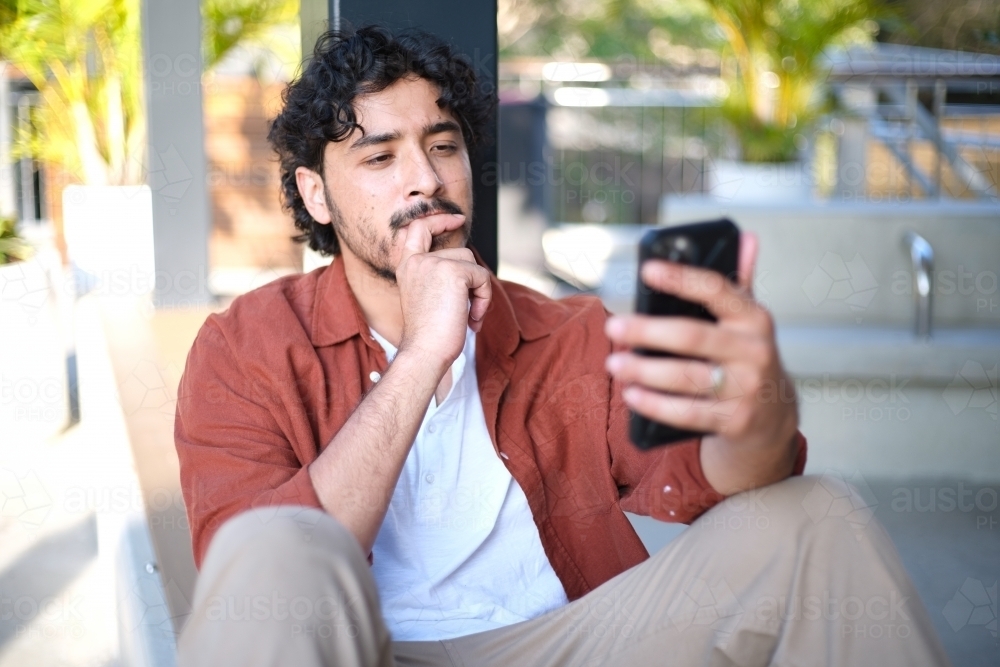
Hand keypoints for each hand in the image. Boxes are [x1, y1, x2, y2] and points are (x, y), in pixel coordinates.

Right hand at [395, 214, 491, 370]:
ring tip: (469, 316)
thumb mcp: (429, 297)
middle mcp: (417, 261)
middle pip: (461, 253)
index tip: (458, 219)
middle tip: (469, 309)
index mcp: (407, 266)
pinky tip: (472, 318)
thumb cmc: (429, 335)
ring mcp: (434, 264)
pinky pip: (482, 277)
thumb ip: (439, 276)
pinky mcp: (453, 272)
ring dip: (479, 292)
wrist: (425, 352)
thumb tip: (470, 269)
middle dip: (472, 280)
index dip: (439, 220)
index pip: (418, 229)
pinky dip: (484, 299)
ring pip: (473, 265)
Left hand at [604, 232, 797, 490]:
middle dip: (648, 331)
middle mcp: (755, 351)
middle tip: (614, 328)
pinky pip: (688, 412)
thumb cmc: (746, 359)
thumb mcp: (748, 322)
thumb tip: (745, 237)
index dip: (681, 278)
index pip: (716, 289)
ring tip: (614, 364)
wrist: (774, 418)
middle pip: (692, 336)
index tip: (647, 270)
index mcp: (754, 318)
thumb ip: (741, 282)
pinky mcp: (735, 420)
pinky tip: (631, 395)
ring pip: (686, 377)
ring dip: (644, 371)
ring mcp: (746, 388)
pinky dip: (655, 405)